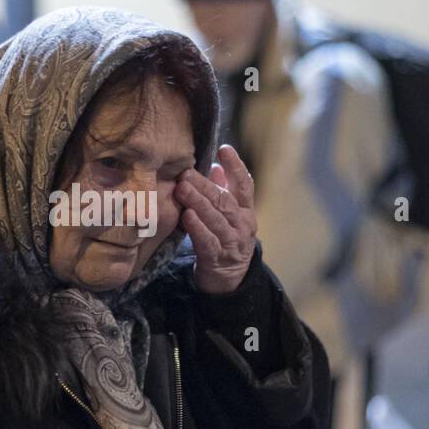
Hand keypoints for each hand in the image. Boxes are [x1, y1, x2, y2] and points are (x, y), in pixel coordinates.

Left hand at [176, 145, 257, 294]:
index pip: (244, 185)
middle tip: (186, 173)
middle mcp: (242, 224)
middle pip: (225, 201)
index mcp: (245, 211)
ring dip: (198, 203)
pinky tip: (187, 216)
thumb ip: (223, 191)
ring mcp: (231, 242)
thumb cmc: (225, 239)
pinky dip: (197, 228)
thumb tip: (215, 166)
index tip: (224, 148)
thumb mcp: (229, 215)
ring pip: (216, 219)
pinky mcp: (217, 259)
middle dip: (205, 185)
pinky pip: (207, 241)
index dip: (236, 166)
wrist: (230, 280)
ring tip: (182, 189)